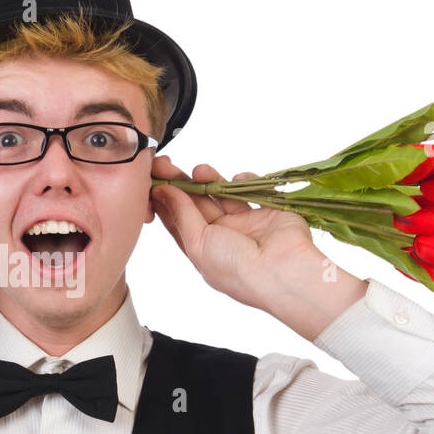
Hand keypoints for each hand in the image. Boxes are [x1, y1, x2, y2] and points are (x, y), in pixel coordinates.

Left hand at [150, 155, 317, 311]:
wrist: (283, 270)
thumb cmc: (236, 267)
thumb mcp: (198, 244)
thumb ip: (181, 215)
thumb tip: (162, 191)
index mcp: (202, 249)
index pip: (177, 219)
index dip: (164, 199)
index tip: (151, 178)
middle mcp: (222, 236)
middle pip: (196, 203)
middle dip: (181, 182)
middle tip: (165, 163)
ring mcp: (244, 224)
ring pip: (221, 193)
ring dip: (209, 179)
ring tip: (201, 170)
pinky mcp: (266, 212)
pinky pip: (251, 189)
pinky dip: (244, 180)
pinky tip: (239, 178)